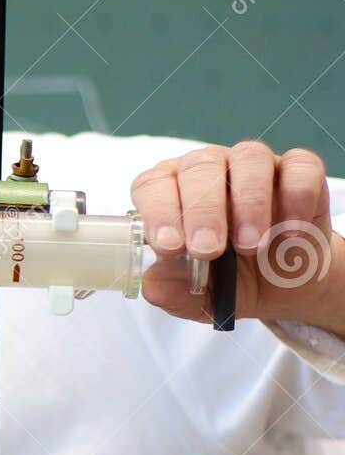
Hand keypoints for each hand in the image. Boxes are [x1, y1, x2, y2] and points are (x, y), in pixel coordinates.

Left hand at [130, 141, 344, 332]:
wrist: (284, 286)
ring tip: (250, 246)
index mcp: (171, 192)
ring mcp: (255, 166)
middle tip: (208, 251)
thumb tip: (153, 288)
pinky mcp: (300, 171)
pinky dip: (296, 197)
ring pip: (249, 158)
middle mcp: (210, 170)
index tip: (170, 247)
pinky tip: (289, 232)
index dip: (158, 211)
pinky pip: (300, 167)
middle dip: (202, 211)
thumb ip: (174, 292)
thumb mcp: (199, 297)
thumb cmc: (228, 280)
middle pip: (200, 166)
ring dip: (249, 202)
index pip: (153, 184)